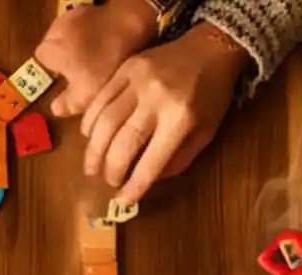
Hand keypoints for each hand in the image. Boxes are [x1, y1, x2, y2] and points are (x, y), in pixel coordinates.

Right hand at [35, 0, 158, 116]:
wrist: (130, 25)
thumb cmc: (104, 62)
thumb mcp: (86, 93)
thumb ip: (67, 104)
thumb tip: (55, 110)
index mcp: (49, 50)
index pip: (43, 60)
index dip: (56, 69)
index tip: (71, 77)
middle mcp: (55, 29)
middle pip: (56, 45)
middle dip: (67, 55)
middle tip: (86, 67)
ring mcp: (74, 15)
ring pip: (71, 34)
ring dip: (81, 42)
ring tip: (99, 54)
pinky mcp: (93, 7)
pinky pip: (88, 23)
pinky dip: (95, 32)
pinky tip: (109, 41)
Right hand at [81, 22, 248, 202]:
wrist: (210, 47)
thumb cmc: (211, 95)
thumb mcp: (205, 132)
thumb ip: (177, 159)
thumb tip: (144, 180)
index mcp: (182, 119)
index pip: (152, 161)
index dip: (134, 185)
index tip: (123, 201)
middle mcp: (157, 100)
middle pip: (122, 143)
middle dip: (110, 169)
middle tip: (106, 182)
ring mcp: (138, 82)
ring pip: (104, 122)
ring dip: (94, 151)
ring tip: (92, 167)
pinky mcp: (125, 69)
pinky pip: (99, 100)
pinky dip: (90, 123)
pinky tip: (90, 137)